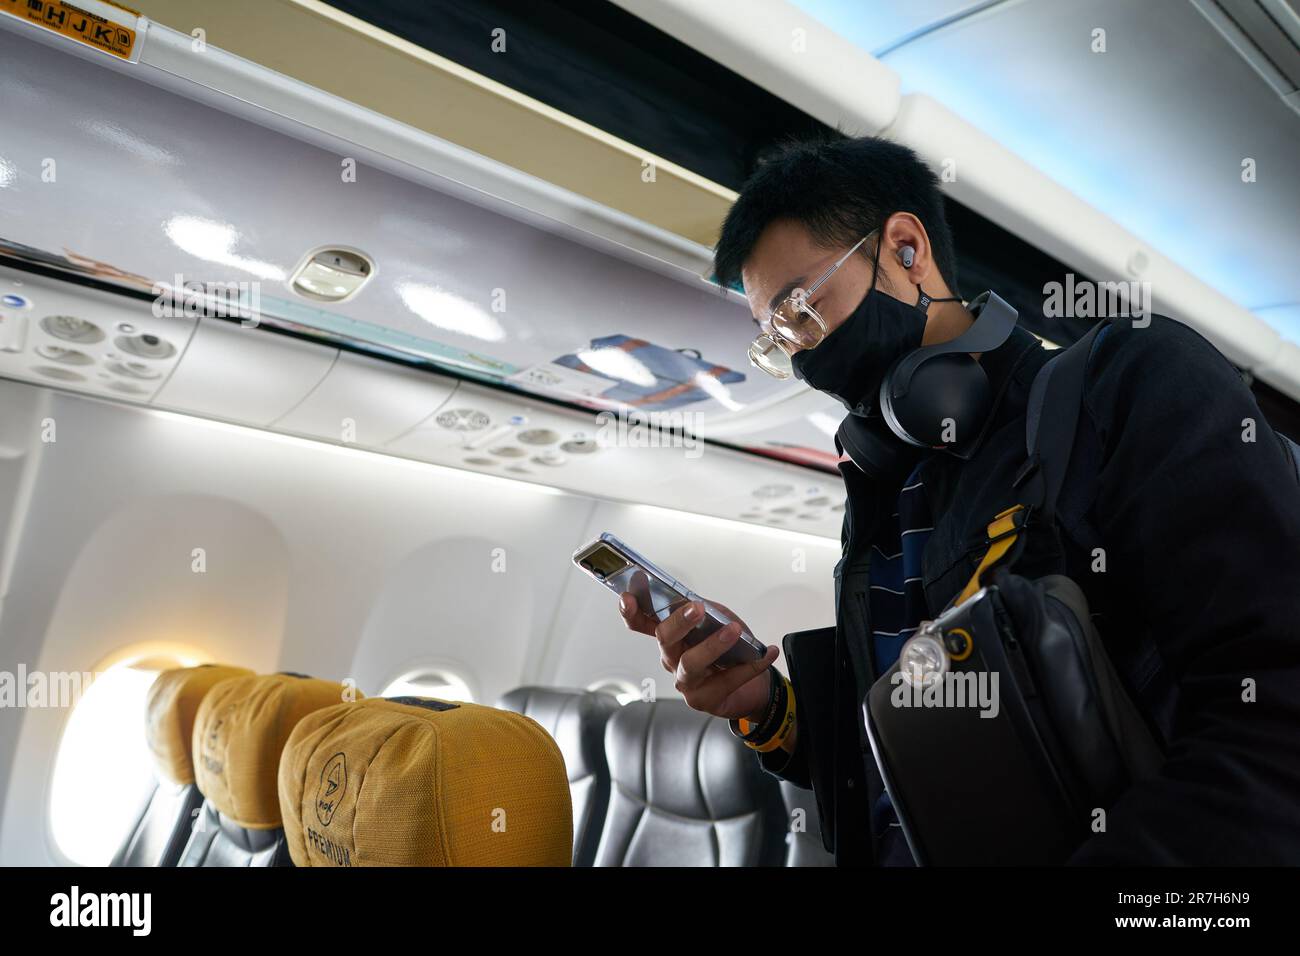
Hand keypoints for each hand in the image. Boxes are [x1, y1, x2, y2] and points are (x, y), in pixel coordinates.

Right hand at [618, 590, 779, 721]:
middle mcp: (671, 658)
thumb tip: (706, 607)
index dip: (630, 611)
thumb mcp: (722, 621)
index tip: (628, 597)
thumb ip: (711, 612)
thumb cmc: (732, 649)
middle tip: (697, 609)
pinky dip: (750, 665)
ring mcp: (684, 681)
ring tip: (734, 631)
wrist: (754, 685)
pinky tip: (766, 653)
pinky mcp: (701, 699)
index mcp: (671, 636)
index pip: (641, 623)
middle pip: (664, 638)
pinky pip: (725, 681)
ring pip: (690, 662)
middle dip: (679, 622)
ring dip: (713, 645)